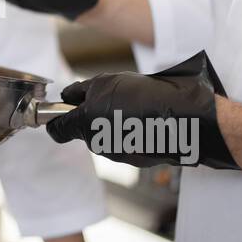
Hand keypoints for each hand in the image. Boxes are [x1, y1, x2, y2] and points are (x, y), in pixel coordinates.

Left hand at [46, 51, 238, 169]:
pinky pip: (126, 141)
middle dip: (92, 115)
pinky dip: (131, 131)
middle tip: (113, 97)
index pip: (57, 130)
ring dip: (114, 121)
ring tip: (135, 106)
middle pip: (84, 130)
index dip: (55, 119)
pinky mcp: (137, 158)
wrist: (187, 118)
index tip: (58, 112)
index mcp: (87, 125)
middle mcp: (100, 144)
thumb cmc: (147, 96)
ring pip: (106, 135)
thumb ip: (82, 91)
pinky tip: (147, 119)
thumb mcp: (108, 82)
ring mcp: (119, 154)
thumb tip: (66, 97)